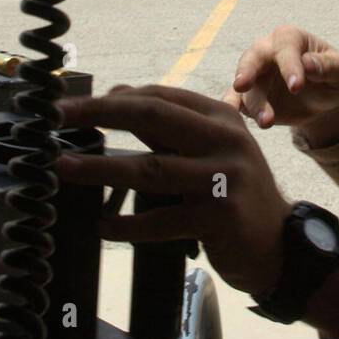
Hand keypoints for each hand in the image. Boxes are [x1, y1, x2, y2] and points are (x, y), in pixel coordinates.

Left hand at [55, 84, 291, 295]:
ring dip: (100, 168)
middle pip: (153, 116)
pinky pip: (162, 220)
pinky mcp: (219, 217)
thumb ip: (166, 126)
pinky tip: (103, 225)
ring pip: (150, 168)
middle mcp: (226, 139)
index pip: (159, 95)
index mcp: (220, 117)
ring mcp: (224, 178)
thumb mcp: (208, 150)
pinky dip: (128, 225)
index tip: (69, 105)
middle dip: (98, 114)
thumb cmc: (235, 193)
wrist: (281, 244)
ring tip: (63, 169)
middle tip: (57, 120)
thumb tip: (114, 94)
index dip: (110, 97)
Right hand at [223, 25, 338, 146]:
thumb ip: (327, 65)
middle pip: (252, 58)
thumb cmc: (331, 76)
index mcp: (289, 38)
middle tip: (243, 85)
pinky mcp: (248, 96)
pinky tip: (232, 117)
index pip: (285, 48)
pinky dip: (232, 108)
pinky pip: (236, 101)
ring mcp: (254, 74)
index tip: (296, 87)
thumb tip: (308, 64)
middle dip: (247, 71)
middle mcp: (266, 51)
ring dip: (253, 103)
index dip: (289, 66)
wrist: (321, 99)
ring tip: (266, 122)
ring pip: (246, 87)